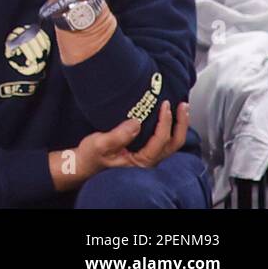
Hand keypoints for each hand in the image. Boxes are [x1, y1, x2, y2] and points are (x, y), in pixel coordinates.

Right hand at [62, 101, 190, 188]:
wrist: (85, 163)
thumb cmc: (91, 155)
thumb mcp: (100, 144)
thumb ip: (118, 135)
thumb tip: (136, 122)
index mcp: (141, 161)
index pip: (160, 141)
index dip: (165, 122)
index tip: (164, 105)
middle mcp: (149, 161)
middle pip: (174, 143)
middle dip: (180, 123)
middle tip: (182, 105)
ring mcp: (148, 157)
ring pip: (172, 142)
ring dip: (178, 125)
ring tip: (181, 108)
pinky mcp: (145, 151)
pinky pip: (163, 139)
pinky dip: (170, 127)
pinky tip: (168, 115)